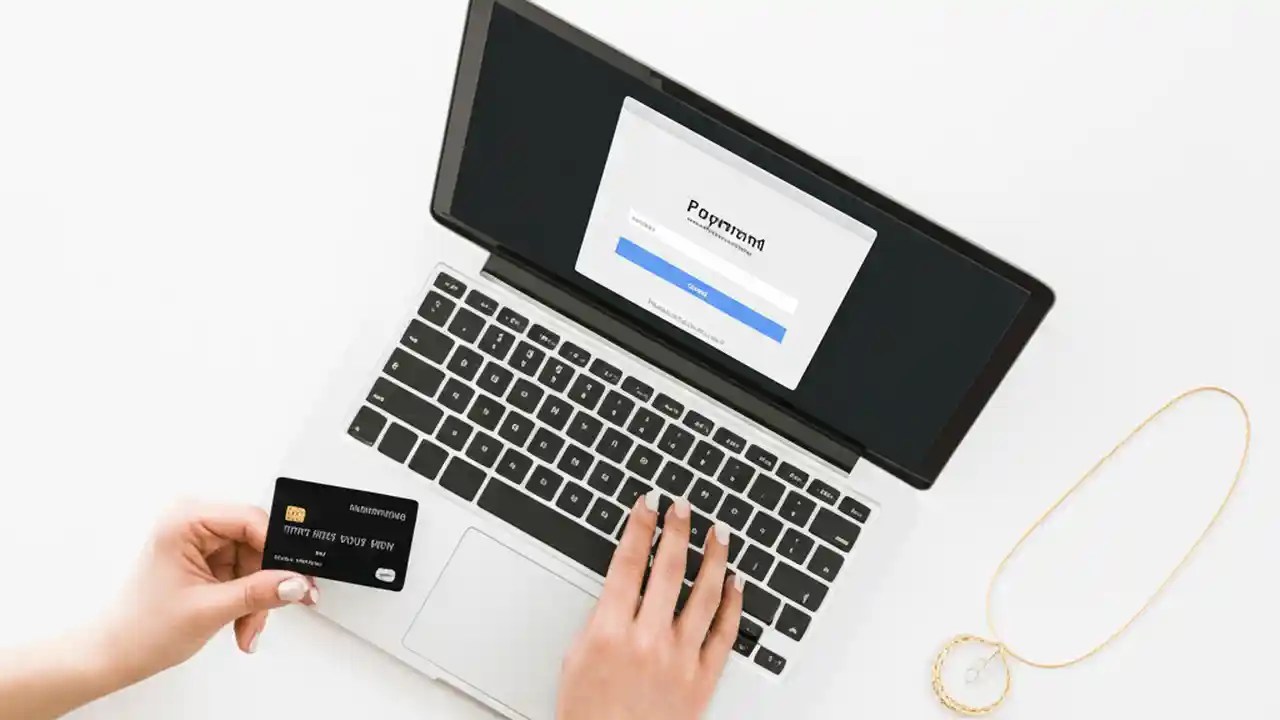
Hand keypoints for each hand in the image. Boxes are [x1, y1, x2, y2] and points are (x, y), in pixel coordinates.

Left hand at [93, 503, 316, 685]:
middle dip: (265, 582)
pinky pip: (244, 572)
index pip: (249, 519)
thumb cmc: (142, 628)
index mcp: (184, 521)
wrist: (117, 653)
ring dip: (256, 597)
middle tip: (275, 606)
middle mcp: (191, 523)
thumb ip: (259, 592)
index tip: (296, 574)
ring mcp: (199, 541)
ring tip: (246, 625)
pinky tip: (241, 621)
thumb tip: (295, 581)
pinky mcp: (206, 558)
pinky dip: (248, 599)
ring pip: (254, 561)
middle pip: (255, 541)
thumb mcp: (210, 610)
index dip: (277, 548)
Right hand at [557, 491, 743, 719]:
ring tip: (719, 534)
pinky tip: (736, 584)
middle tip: (684, 507)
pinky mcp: (703, 680)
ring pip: (704, 595)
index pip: (627, 564)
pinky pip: (725, 634)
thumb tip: (618, 594)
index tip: (646, 505)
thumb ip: (598, 623)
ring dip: (713, 558)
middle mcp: (648, 641)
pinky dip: (733, 605)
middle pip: (668, 570)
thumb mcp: (575, 663)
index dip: (638, 528)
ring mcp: (680, 659)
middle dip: (677, 531)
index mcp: (609, 632)